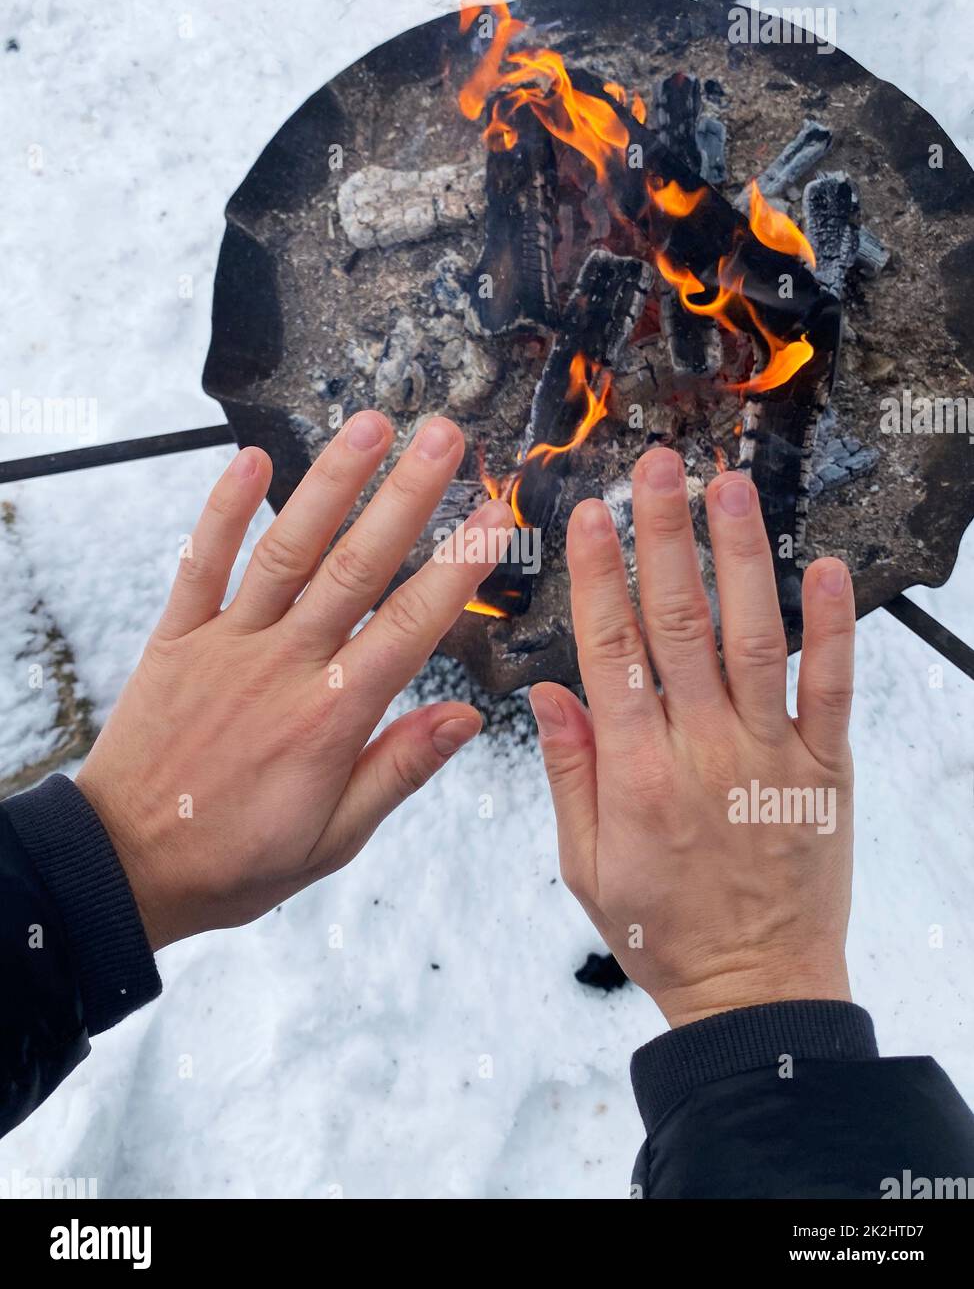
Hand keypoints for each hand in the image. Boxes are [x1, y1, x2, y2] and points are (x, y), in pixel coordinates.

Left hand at [77, 413, 512, 949]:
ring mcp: (228, 644)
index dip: (458, 567)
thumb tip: (467, 718)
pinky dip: (224, 510)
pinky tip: (253, 460)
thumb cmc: (234, 858)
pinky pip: (202, 563)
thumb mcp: (335, 838)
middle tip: (446, 440)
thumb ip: (401, 768)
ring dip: (331, 483)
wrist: (127, 864)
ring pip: (288, 550)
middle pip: (357, 567)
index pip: (411, 627)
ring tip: (372, 426)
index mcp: (330, 717)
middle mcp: (284, 666)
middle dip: (406, 496)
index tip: (494, 519)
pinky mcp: (178, 637)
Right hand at [529, 448, 854, 1027]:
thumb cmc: (662, 928)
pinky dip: (835, 627)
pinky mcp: (825, 768)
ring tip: (728, 488)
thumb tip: (550, 691)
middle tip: (657, 467)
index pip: (611, 653)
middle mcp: (703, 752)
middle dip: (663, 537)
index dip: (597, 577)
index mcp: (637, 775)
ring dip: (741, 558)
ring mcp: (770, 755)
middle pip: (678, 625)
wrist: (755, 989)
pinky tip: (827, 568)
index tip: (587, 515)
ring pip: (755, 638)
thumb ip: (569, 774)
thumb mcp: (585, 865)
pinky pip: (835, 688)